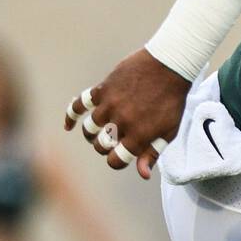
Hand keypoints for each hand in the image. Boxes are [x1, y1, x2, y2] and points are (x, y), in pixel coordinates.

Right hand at [63, 48, 190, 178]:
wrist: (170, 65)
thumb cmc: (172, 100)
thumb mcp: (169, 129)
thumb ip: (153, 152)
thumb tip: (143, 175)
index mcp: (139, 135)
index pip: (116, 160)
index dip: (116, 161)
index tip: (120, 156)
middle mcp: (122, 122)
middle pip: (100, 146)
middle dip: (105, 147)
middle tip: (112, 141)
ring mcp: (110, 105)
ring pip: (89, 128)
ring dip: (92, 133)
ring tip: (99, 131)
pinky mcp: (103, 89)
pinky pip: (79, 104)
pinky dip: (70, 115)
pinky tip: (68, 125)